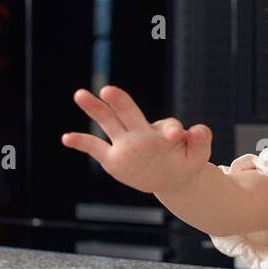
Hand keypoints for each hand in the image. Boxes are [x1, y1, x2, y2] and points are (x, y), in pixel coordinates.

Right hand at [60, 86, 211, 194]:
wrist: (170, 178)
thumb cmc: (185, 162)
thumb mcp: (198, 156)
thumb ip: (201, 142)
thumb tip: (199, 129)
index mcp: (163, 132)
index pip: (166, 126)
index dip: (172, 130)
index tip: (177, 135)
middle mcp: (141, 133)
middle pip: (128, 113)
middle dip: (120, 102)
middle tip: (109, 90)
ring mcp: (125, 143)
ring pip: (108, 122)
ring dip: (95, 109)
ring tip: (80, 94)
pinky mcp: (113, 158)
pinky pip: (95, 148)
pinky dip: (81, 142)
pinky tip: (66, 138)